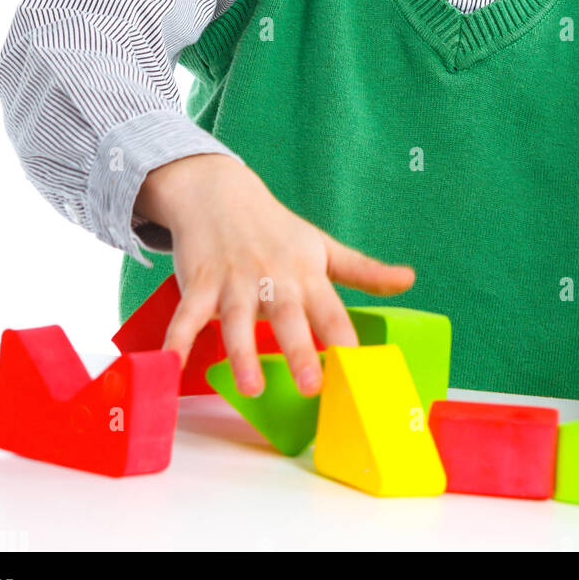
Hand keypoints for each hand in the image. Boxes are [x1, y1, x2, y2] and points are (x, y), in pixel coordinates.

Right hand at [133, 153, 415, 397]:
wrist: (218, 192)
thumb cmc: (275, 228)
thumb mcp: (322, 246)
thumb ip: (363, 270)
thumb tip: (409, 279)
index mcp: (306, 273)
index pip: (330, 308)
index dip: (343, 336)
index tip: (358, 366)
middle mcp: (272, 277)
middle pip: (287, 316)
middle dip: (298, 350)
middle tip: (311, 385)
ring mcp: (233, 280)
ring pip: (236, 319)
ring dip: (242, 352)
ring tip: (251, 387)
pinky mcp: (198, 282)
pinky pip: (186, 314)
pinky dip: (177, 339)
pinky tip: (169, 364)